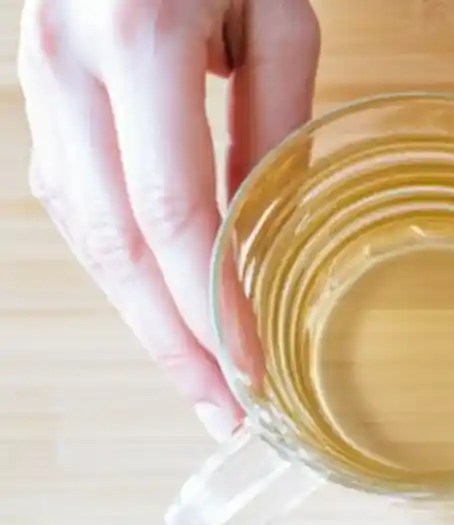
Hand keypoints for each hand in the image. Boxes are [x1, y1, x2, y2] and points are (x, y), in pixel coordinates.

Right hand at [18, 0, 319, 439]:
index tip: (251, 371)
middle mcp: (67, 68)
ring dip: (139, 316)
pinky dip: (120, 266)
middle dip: (169, 341)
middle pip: (113, 243)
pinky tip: (162, 307)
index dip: (209, 304)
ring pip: (81, 232)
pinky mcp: (37, 94)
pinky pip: (72, 200)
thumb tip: (263, 228)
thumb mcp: (274, 13)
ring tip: (197, 380)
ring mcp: (36, 82)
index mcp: (137, 39)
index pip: (171, 211)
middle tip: (219, 412)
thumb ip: (271, 121)